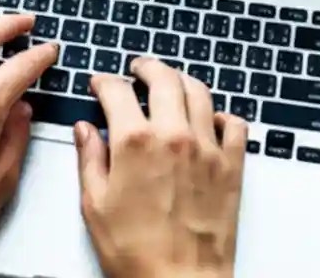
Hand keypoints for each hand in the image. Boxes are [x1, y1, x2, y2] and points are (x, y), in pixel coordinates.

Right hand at [75, 58, 248, 277]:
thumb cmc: (137, 253)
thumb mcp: (95, 205)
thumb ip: (89, 160)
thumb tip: (85, 131)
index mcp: (134, 143)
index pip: (117, 90)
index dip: (105, 81)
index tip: (101, 84)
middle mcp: (173, 137)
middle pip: (164, 78)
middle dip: (147, 67)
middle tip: (139, 69)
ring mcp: (207, 148)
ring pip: (200, 92)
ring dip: (182, 81)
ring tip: (172, 83)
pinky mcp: (231, 166)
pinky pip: (234, 124)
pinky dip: (222, 115)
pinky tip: (210, 120)